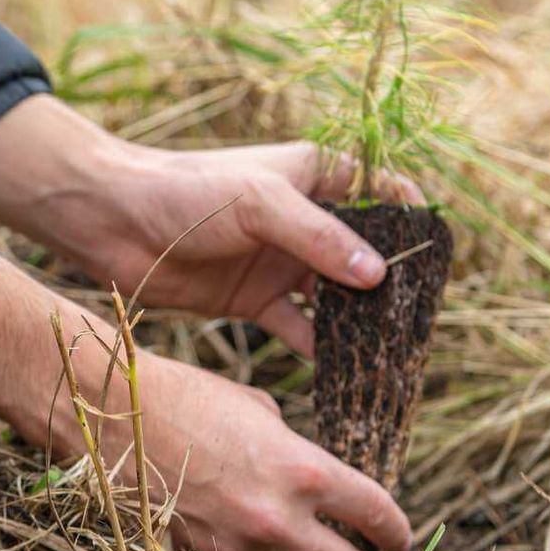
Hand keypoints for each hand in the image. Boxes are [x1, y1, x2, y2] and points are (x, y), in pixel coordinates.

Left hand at [0, 95, 423, 354]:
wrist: (109, 220)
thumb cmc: (183, 191)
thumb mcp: (257, 203)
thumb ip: (317, 237)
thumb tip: (378, 275)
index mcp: (315, 175)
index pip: (383, 193)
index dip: (415, 221)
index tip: (440, 258)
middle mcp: (304, 218)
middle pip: (367, 253)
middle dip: (396, 285)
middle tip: (424, 322)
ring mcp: (280, 262)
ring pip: (338, 296)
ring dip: (363, 323)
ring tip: (395, 356)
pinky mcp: (254, 300)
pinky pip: (301, 329)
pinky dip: (324, 350)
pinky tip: (346, 375)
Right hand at [0, 259, 410, 550]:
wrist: (112, 416)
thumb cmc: (184, 396)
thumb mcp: (256, 407)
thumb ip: (292, 445)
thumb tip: (306, 470)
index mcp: (304, 471)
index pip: (376, 514)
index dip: (396, 529)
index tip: (399, 535)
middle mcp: (280, 519)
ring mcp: (239, 545)